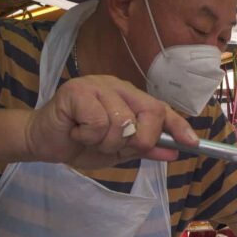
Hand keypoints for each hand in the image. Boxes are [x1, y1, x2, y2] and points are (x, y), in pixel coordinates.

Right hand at [25, 75, 198, 167]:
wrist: (44, 142)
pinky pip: (98, 122)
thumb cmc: (82, 143)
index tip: (192, 143)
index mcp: (131, 98)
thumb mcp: (119, 151)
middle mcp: (119, 87)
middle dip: (138, 140)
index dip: (179, 126)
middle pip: (150, 113)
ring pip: (123, 122)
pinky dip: (88, 136)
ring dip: (105, 142)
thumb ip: (145, 148)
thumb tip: (175, 150)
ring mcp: (98, 85)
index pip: (162, 109)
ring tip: (88, 137)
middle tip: (113, 146)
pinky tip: (76, 131)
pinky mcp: (77, 90)